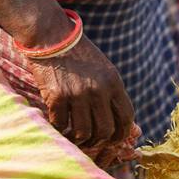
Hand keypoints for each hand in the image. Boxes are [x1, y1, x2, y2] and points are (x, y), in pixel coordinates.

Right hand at [29, 36, 134, 165]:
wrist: (51, 36)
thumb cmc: (77, 54)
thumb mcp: (103, 69)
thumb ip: (110, 92)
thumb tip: (118, 122)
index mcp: (114, 82)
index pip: (126, 118)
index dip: (121, 134)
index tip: (114, 140)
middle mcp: (98, 90)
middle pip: (105, 130)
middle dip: (99, 141)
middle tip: (90, 142)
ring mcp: (78, 94)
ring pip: (83, 133)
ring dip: (78, 139)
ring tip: (73, 136)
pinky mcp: (57, 96)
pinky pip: (61, 124)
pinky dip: (60, 129)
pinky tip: (58, 126)